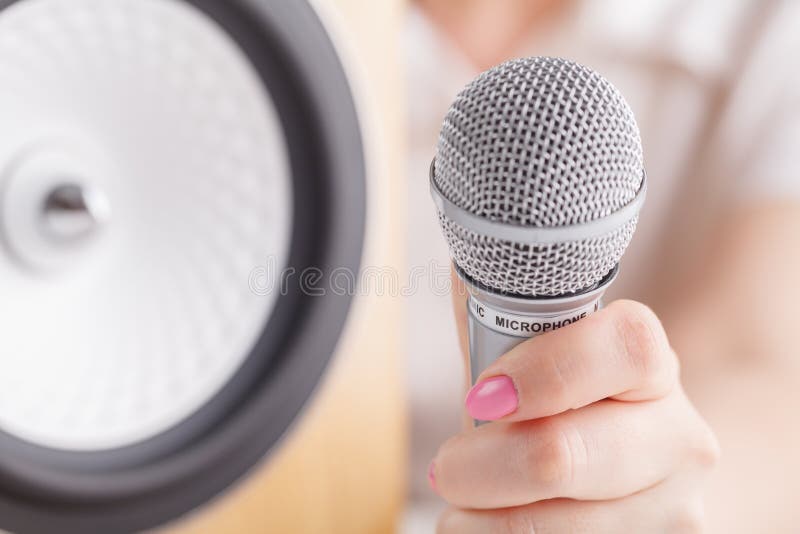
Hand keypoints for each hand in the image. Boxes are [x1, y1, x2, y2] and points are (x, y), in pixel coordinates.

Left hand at [431, 297, 719, 532]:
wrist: (645, 466)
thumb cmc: (569, 400)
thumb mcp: (540, 350)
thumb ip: (503, 310)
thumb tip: (463, 249)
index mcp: (651, 364)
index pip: (624, 348)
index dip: (543, 371)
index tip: (482, 396)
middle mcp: (680, 437)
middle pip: (565, 455)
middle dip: (481, 466)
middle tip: (447, 467)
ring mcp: (674, 508)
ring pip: (558, 528)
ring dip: (485, 522)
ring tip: (460, 509)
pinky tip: (488, 530)